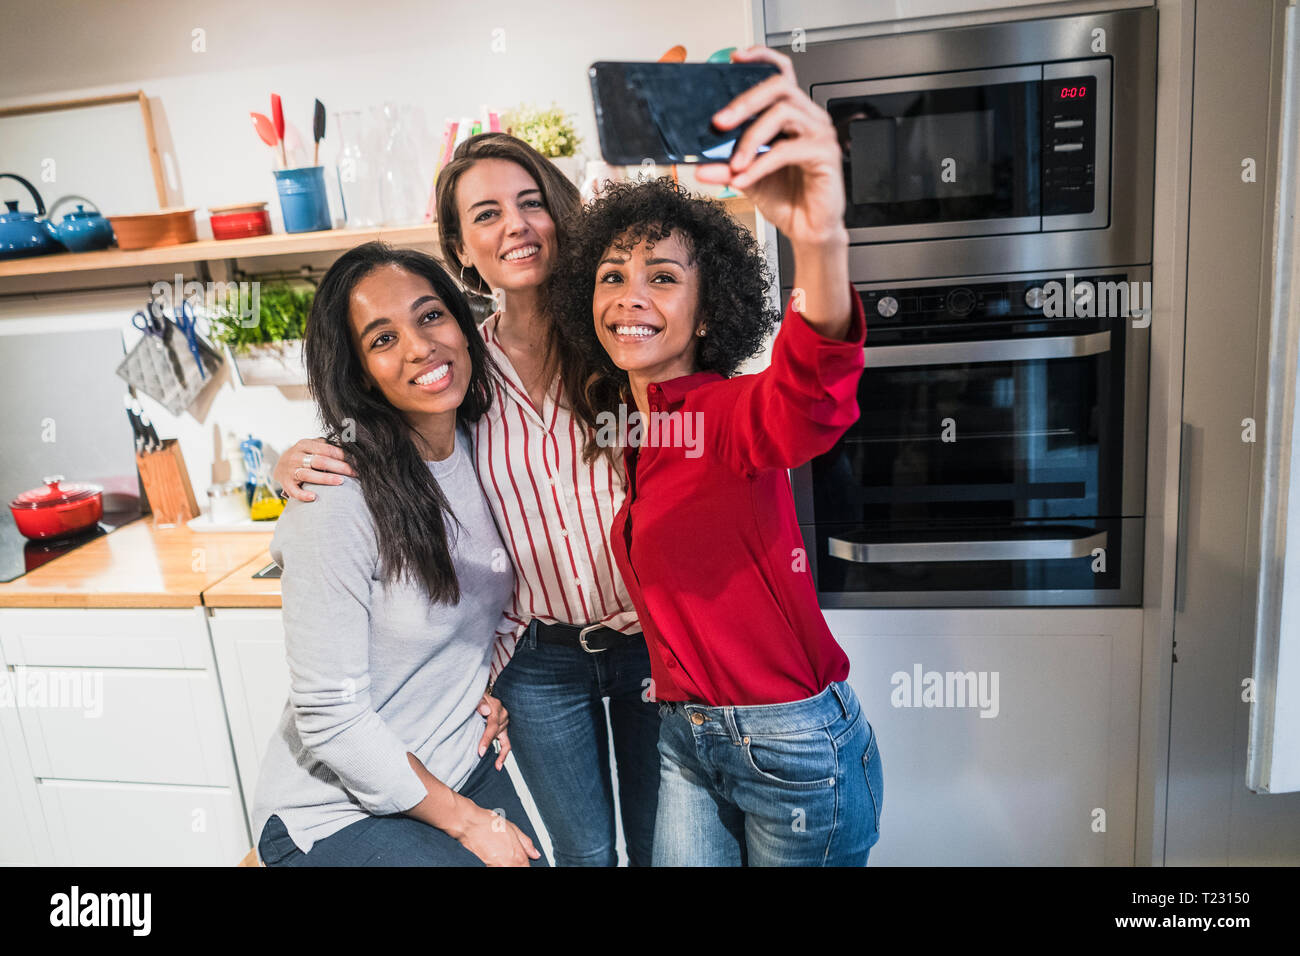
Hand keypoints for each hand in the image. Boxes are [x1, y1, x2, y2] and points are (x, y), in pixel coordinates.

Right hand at [272, 437, 356, 501]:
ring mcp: (290, 470)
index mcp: (304, 445)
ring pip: (308, 474)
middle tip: (354, 472)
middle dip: (339, 467)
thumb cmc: (303, 456)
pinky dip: (303, 494)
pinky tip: (314, 497)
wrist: (279, 465)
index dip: (343, 455)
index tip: (356, 462)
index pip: (327, 449)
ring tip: (341, 481)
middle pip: (320, 461)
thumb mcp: (312, 446)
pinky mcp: (286, 484)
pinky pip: (294, 491)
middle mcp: (296, 456)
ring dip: (325, 479)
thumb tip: (349, 446)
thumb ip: (327, 446)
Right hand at [453, 802, 540, 866]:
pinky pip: (496, 870)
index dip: (525, 866)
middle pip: (518, 870)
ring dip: (507, 865)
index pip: (527, 868)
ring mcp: (497, 867)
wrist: (471, 824)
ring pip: (507, 870)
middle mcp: (509, 864)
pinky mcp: (486, 867)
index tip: (523, 863)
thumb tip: (535, 853)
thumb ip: (527, 844)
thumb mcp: (514, 829)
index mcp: (518, 855)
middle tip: (511, 858)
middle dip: (517, 866)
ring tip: (502, 857)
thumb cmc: (490, 823)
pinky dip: (498, 865)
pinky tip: (495, 858)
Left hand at [476, 691, 510, 769]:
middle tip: (477, 757)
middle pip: (496, 733)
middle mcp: (503, 714)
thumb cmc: (477, 696)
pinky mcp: (503, 729)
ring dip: (496, 750)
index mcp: (496, 707)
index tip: (480, 751)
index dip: (486, 739)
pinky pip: (507, 744)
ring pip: (502, 739)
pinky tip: (498, 765)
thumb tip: (486, 711)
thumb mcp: (476, 695)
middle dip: (487, 744)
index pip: (492, 725)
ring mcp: (504, 722)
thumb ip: (479, 702)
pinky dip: (503, 755)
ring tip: (494, 765)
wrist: (481, 695)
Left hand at [696, 45, 847, 250]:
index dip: (761, 58)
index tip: (735, 58)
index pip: (780, 73)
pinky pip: (787, 150)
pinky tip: (744, 178)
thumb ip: (725, 168)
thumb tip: (699, 167)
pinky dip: (760, 165)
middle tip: (719, 122)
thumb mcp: (745, 179)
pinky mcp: (825, 154)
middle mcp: (808, 117)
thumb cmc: (786, 198)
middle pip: (779, 87)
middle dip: (745, 101)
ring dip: (751, 137)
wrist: (807, 229)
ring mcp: (819, 133)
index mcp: (791, 114)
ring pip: (783, 113)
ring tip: (734, 163)